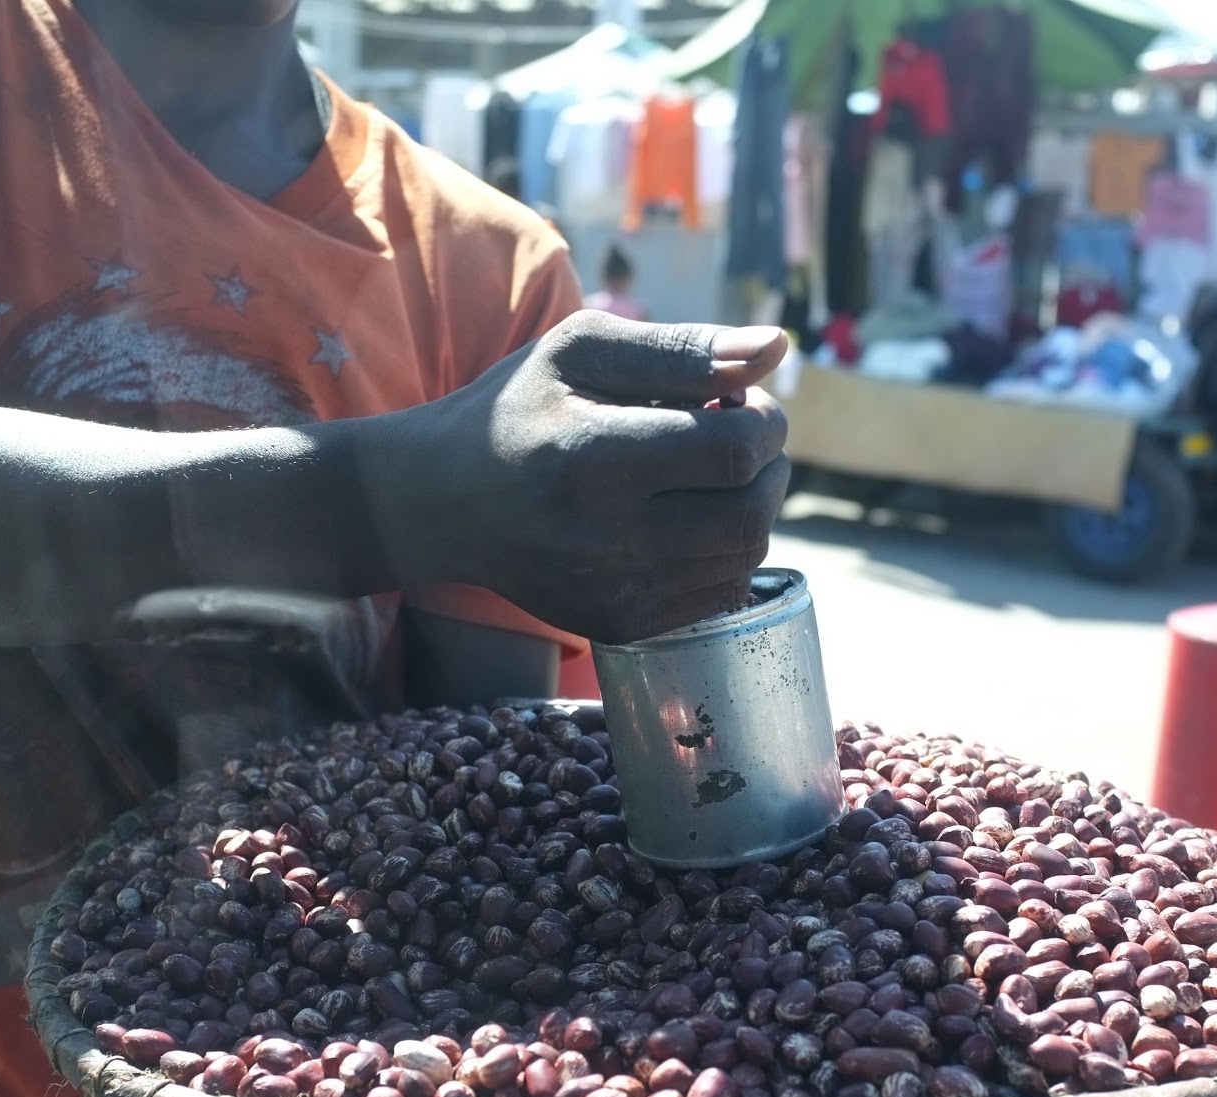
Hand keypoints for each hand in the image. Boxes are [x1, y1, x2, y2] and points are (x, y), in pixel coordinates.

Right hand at [392, 311, 790, 643]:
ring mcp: (613, 593)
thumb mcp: (583, 351)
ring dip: (753, 505)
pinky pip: (719, 594)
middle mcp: (604, 539)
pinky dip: (727, 551)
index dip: (764, 421)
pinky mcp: (620, 626)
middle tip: (739, 435)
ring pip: (745, 556)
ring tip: (713, 473)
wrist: (439, 503)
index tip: (740, 401)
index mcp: (592, 459)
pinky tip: (690, 518)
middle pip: (751, 512)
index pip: (734, 451)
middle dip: (769, 464)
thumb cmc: (519, 410)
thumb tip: (777, 349)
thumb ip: (682, 349)